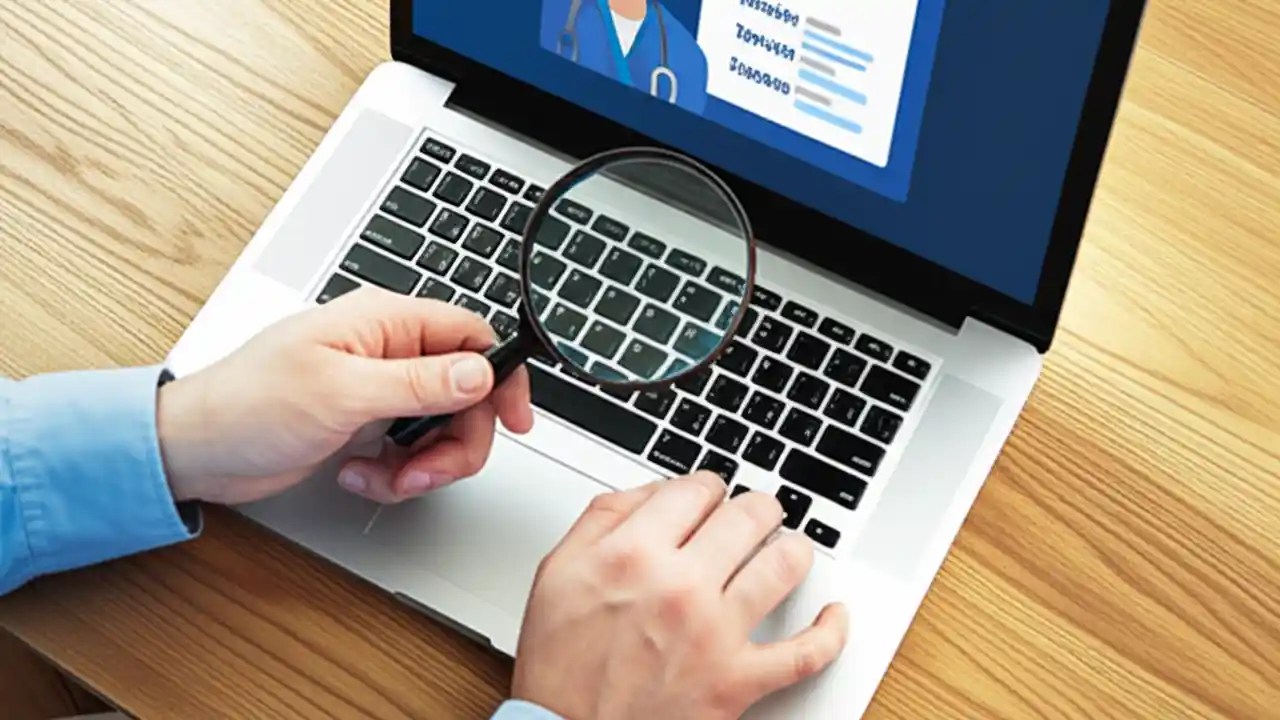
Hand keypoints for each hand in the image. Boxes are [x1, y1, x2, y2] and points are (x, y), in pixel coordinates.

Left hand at [156, 287, 532, 504]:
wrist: (196, 450)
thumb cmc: (249, 405)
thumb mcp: (343, 393)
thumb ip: (419, 382)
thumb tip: (480, 372)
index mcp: (385, 323)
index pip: (472, 336)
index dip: (501, 377)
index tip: (516, 419)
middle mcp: (387, 351)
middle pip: (465, 393)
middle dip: (455, 441)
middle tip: (425, 471)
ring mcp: (377, 389)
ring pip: (442, 427)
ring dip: (422, 464)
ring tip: (382, 477)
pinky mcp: (366, 423)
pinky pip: (411, 450)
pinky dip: (394, 473)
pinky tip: (357, 473)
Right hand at [511, 471, 848, 719]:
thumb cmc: (560, 661)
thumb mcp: (558, 569)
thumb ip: (605, 516)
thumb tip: (654, 489)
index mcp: (633, 552)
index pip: (698, 488)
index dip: (707, 488)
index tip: (709, 499)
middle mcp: (680, 585)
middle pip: (749, 515)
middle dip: (754, 509)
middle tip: (752, 517)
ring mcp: (715, 632)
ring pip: (785, 565)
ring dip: (792, 549)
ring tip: (787, 550)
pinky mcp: (737, 680)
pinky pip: (806, 653)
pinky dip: (831, 631)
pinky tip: (834, 615)